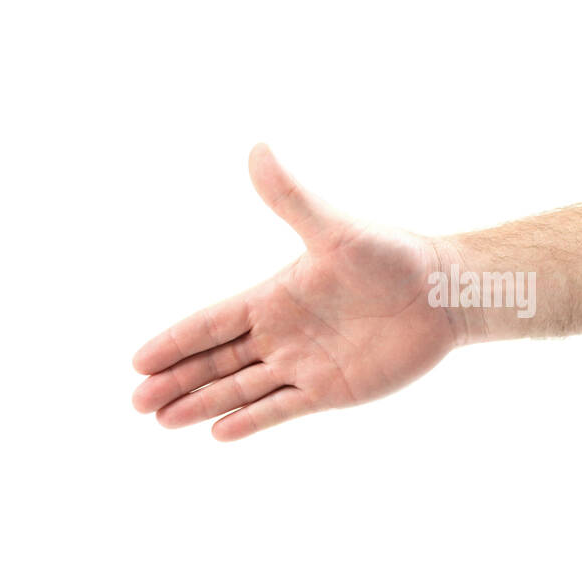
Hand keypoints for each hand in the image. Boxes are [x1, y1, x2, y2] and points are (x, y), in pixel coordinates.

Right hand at [132, 144, 462, 440]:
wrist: (444, 293)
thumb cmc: (393, 254)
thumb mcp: (335, 228)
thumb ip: (291, 197)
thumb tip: (258, 148)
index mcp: (272, 297)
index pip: (211, 324)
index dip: (175, 341)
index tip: (139, 361)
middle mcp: (280, 334)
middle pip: (215, 362)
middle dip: (176, 380)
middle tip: (136, 401)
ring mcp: (301, 365)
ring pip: (238, 389)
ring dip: (201, 403)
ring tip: (163, 421)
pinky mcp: (329, 391)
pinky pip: (280, 409)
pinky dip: (249, 421)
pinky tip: (219, 432)